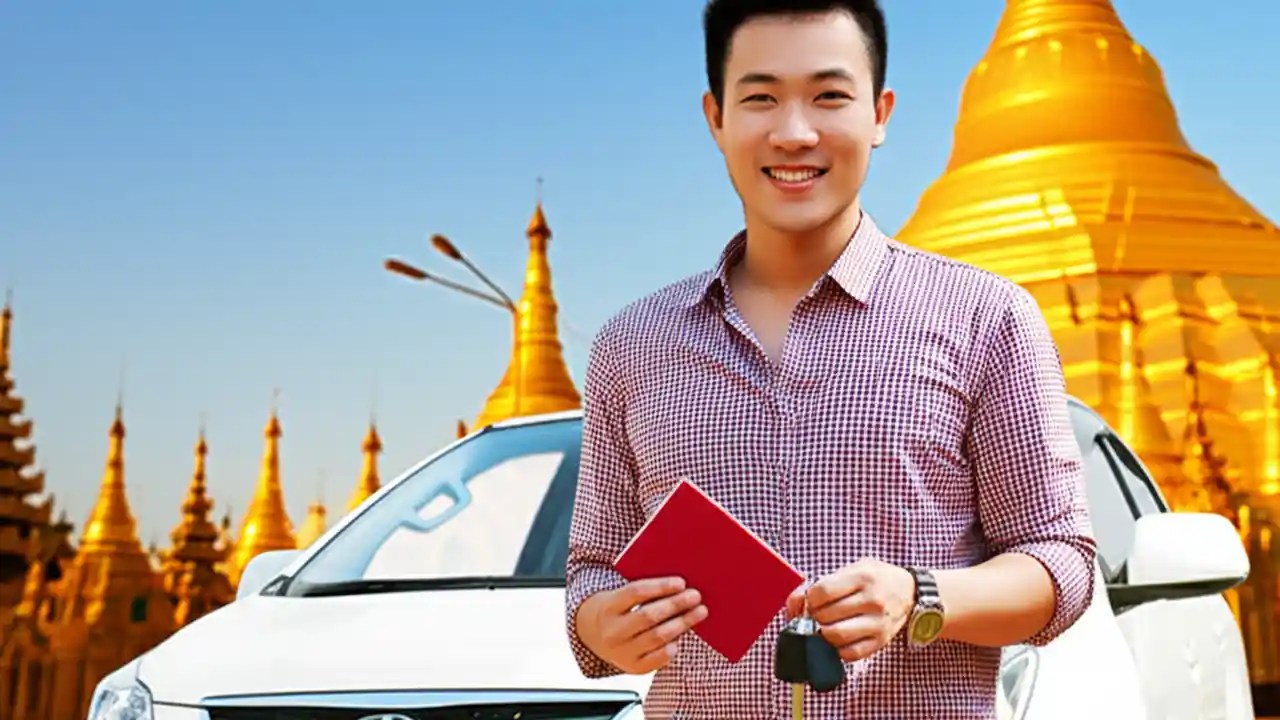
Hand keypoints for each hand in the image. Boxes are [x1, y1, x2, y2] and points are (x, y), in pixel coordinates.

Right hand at [575, 576, 708, 674]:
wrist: (595, 636)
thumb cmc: (617, 611)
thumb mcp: (621, 596)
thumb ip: (645, 592)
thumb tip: (680, 587)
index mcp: (609, 607)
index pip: (636, 593)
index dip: (660, 587)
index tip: (681, 583)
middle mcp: (613, 631)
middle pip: (648, 616)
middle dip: (675, 605)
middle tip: (695, 596)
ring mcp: (622, 652)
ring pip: (657, 637)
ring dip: (682, 623)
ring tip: (698, 612)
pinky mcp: (633, 667)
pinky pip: (658, 659)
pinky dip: (672, 647)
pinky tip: (681, 637)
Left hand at [786, 559, 915, 661]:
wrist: (910, 590)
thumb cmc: (876, 578)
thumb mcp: (852, 568)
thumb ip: (822, 582)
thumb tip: (794, 603)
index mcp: (862, 578)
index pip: (821, 592)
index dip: (808, 598)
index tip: (810, 599)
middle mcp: (872, 601)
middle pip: (826, 615)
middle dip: (813, 616)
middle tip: (815, 614)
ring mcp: (878, 623)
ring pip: (835, 636)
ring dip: (822, 633)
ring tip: (823, 625)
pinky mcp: (880, 641)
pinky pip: (850, 653)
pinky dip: (837, 649)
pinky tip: (837, 638)